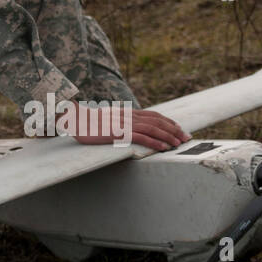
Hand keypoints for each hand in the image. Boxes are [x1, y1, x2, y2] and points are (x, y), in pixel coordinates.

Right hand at [69, 107, 190, 151]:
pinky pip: (142, 137)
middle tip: (186, 137)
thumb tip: (127, 129)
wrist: (75, 119)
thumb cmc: (88, 123)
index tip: (178, 128)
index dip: (168, 122)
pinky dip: (155, 142)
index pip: (153, 115)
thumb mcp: (108, 120)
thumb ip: (120, 123)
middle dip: (174, 129)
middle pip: (158, 121)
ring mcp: (125, 123)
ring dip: (169, 136)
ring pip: (153, 128)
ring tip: (179, 144)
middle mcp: (129, 116)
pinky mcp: (120, 132)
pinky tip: (163, 148)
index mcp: (128, 113)